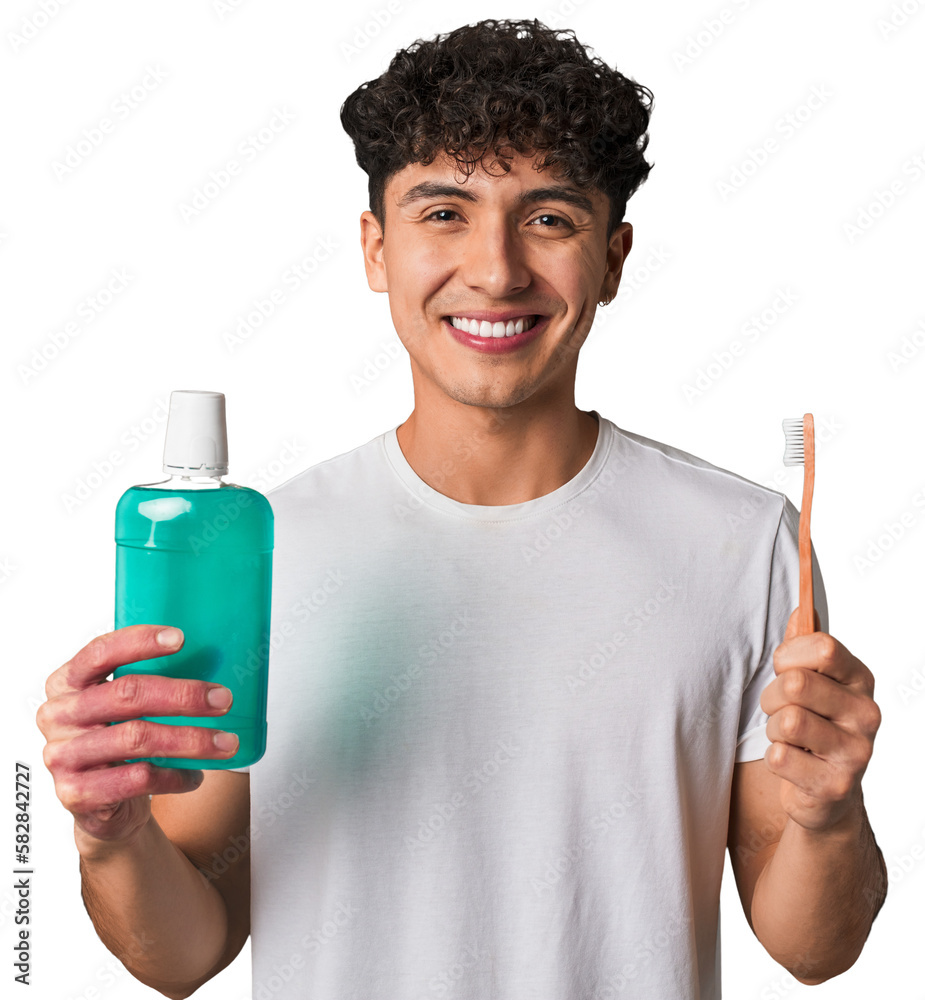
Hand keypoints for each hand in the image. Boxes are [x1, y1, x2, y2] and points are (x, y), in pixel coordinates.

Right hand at [36, 625, 237, 851]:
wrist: (100, 804)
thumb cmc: (119, 740)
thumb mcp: (121, 707)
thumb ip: (147, 682)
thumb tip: (212, 661)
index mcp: (66, 682)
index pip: (99, 652)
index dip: (139, 641)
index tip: (180, 638)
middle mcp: (58, 715)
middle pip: (126, 694)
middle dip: (183, 695)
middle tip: (223, 699)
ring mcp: (63, 755)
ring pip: (137, 738)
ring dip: (190, 740)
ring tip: (226, 742)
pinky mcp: (76, 793)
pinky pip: (137, 778)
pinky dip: (175, 776)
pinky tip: (196, 775)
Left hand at [759, 609, 880, 832]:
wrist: (827, 791)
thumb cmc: (813, 723)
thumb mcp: (812, 681)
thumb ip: (805, 644)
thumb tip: (802, 608)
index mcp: (860, 679)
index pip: (822, 647)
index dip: (788, 657)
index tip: (785, 670)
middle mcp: (866, 714)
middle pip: (797, 684)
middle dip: (772, 696)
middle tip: (781, 710)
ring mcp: (856, 752)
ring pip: (787, 722)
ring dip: (773, 730)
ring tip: (789, 739)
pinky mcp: (836, 786)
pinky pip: (780, 758)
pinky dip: (776, 759)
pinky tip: (793, 764)